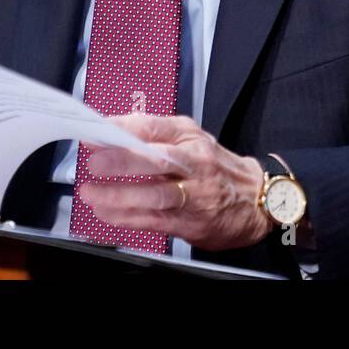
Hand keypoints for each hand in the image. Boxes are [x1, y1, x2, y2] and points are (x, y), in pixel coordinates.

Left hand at [78, 113, 273, 251]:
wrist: (256, 199)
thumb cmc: (214, 166)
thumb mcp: (190, 139)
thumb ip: (153, 136)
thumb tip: (109, 132)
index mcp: (189, 136)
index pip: (153, 127)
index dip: (122, 129)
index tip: (95, 131)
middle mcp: (194, 162)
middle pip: (156, 159)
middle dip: (123, 161)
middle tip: (94, 162)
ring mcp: (194, 194)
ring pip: (155, 194)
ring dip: (120, 195)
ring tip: (92, 193)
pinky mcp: (191, 221)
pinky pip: (155, 220)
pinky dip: (127, 217)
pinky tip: (106, 213)